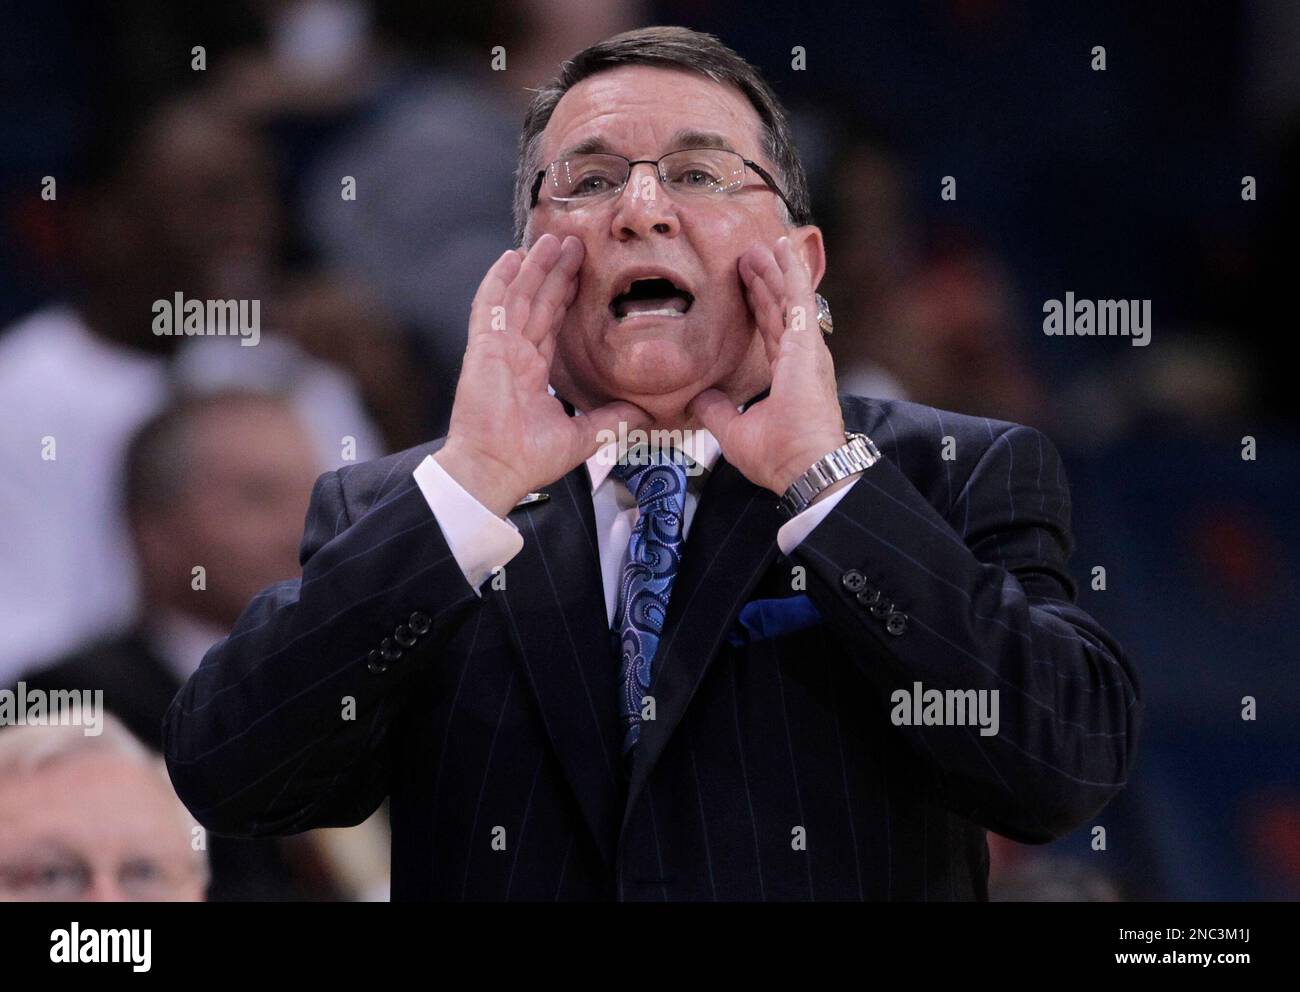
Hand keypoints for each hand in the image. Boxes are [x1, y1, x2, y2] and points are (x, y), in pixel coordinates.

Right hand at [436, 233, 651, 516]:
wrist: (496, 471)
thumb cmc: (527, 459)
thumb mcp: (583, 436)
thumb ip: (612, 419)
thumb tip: (645, 412)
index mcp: (533, 372)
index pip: (552, 323)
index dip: (566, 295)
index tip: (583, 271)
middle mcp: (515, 355)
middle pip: (538, 302)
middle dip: (555, 271)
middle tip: (574, 242)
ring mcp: (497, 349)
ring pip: (518, 296)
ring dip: (534, 267)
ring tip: (552, 239)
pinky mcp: (483, 348)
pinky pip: (490, 306)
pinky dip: (499, 280)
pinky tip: (511, 257)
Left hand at [688, 236, 845, 495]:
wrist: (803, 467)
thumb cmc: (778, 457)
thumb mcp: (734, 431)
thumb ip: (717, 411)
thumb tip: (699, 397)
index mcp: (788, 375)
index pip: (770, 331)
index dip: (758, 304)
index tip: (746, 283)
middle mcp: (801, 358)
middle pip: (779, 309)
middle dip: (765, 280)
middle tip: (750, 254)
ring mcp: (807, 350)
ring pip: (789, 298)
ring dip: (776, 269)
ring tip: (765, 243)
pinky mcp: (808, 345)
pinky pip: (798, 299)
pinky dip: (791, 272)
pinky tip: (784, 249)